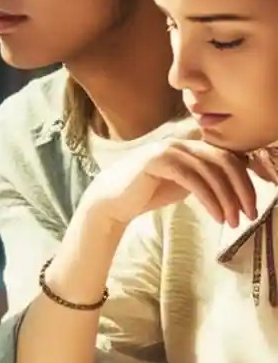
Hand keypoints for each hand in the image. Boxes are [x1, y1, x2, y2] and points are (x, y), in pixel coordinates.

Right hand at [83, 128, 257, 229]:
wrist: (111, 201)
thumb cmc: (147, 193)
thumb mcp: (185, 183)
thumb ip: (207, 177)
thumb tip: (238, 182)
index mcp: (190, 144)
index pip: (229, 156)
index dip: (246, 179)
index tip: (252, 204)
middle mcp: (182, 141)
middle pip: (225, 161)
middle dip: (242, 189)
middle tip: (250, 214)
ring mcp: (169, 148)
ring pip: (212, 171)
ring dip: (227, 199)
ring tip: (233, 221)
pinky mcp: (158, 161)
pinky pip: (193, 180)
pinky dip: (210, 200)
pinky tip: (216, 216)